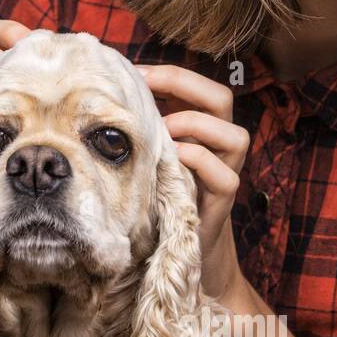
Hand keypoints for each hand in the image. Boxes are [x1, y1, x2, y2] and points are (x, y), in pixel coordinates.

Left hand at [136, 63, 248, 299]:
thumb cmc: (160, 206)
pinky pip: (226, 178)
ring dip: (197, 126)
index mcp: (201, 134)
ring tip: (165, 133)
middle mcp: (218, 150)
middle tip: (147, 87)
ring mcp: (225, 177)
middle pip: (224, 98)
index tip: (134, 72)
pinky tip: (173, 161)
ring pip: (237, 136)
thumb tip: (100, 104)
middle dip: (186, 86)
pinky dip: (200, 163)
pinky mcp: (222, 207)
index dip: (171, 75)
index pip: (200, 88)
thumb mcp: (149, 164)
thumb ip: (141, 135)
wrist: (188, 264)